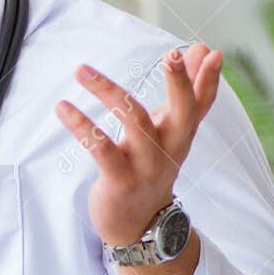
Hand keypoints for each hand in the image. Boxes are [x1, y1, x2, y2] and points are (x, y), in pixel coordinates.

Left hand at [54, 42, 222, 246]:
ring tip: (82, 70)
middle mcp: (170, 148)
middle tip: (172, 54)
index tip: (211, 51)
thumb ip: (184, 92)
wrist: (139, 225)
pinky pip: (101, 148)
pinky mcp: (120, 180)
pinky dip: (81, 126)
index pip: (202, 103)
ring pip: (135, 122)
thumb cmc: (152, 167)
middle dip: (179, 83)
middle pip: (181, 112)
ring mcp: (146, 165)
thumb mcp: (171, 130)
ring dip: (109, 92)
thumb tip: (201, 49)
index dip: (208, 79)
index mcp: (182, 134)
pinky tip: (63, 108)